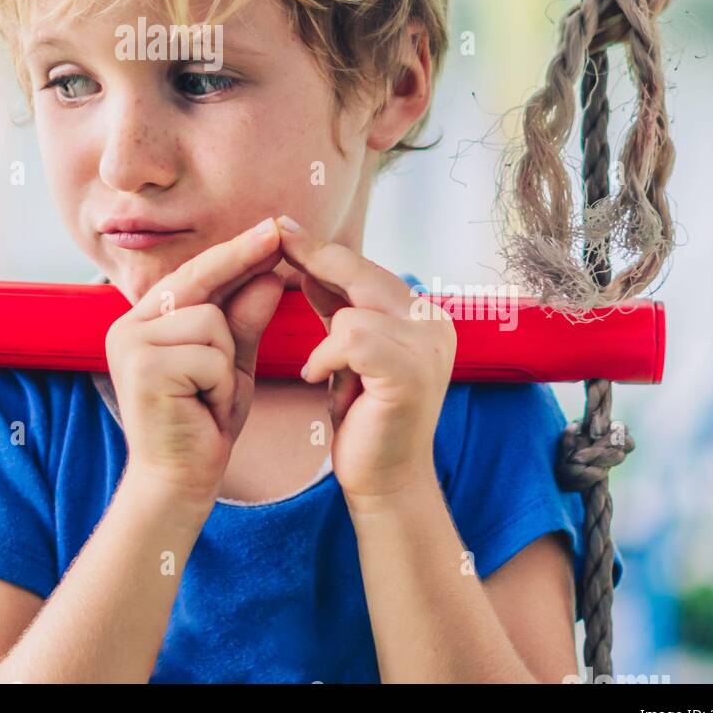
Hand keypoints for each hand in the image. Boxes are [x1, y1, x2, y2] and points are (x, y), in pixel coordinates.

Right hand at [105, 219, 285, 512]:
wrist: (180, 484)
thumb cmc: (204, 422)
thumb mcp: (231, 363)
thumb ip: (244, 320)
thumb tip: (269, 275)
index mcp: (144, 320)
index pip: (194, 274)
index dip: (234, 252)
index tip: (271, 228)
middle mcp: (128, 326)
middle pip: (199, 282)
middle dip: (240, 264)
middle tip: (277, 233)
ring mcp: (130, 345)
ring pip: (211, 321)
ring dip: (227, 362)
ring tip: (210, 395)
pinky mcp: (142, 368)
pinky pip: (209, 353)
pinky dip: (221, 382)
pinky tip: (204, 407)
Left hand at [276, 217, 454, 507]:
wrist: (385, 484)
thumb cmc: (365, 421)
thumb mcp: (347, 356)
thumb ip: (337, 311)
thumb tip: (310, 266)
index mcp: (424, 318)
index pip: (367, 271)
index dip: (324, 252)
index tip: (284, 228)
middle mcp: (434, 325)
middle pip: (363, 275)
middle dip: (316, 260)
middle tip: (277, 236)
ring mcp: (428, 347)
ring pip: (353, 311)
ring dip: (325, 342)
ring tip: (324, 374)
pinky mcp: (410, 372)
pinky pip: (350, 340)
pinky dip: (326, 357)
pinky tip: (319, 380)